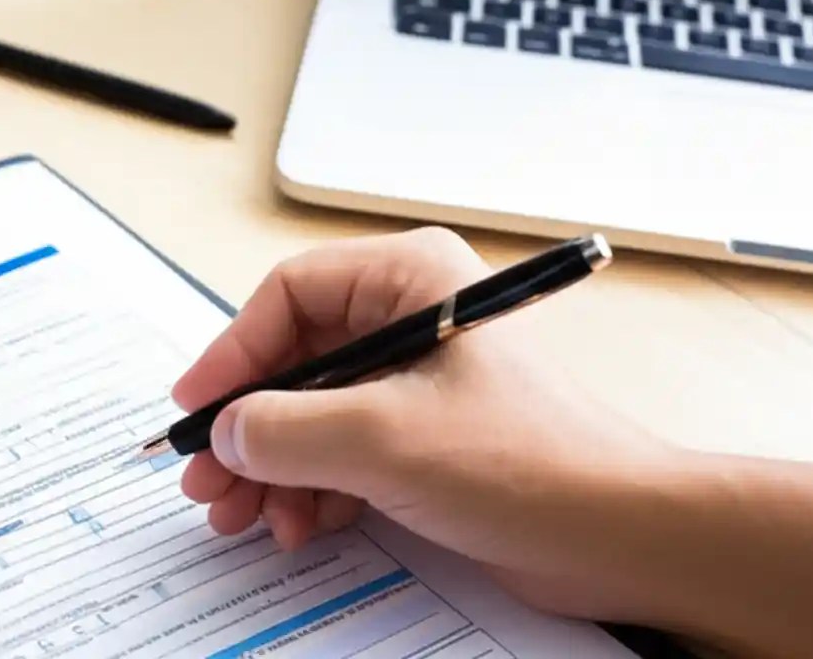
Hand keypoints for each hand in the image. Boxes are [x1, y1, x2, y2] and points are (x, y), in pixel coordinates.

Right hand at [173, 227, 679, 621]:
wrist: (617, 534)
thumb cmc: (531, 463)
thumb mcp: (385, 439)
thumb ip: (287, 430)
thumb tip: (227, 433)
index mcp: (412, 278)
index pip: (289, 296)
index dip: (233, 352)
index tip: (195, 408)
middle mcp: (413, 317)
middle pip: (295, 360)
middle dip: (248, 427)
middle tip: (208, 481)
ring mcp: (419, 380)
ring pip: (314, 412)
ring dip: (273, 467)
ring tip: (244, 518)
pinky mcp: (427, 434)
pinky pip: (343, 449)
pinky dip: (313, 488)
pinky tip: (298, 526)